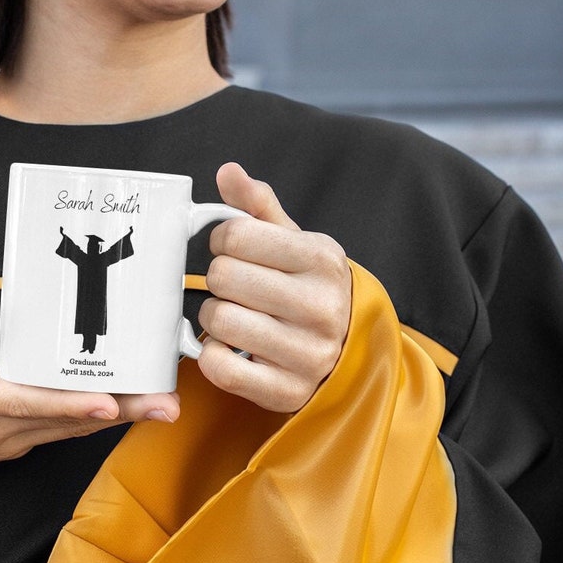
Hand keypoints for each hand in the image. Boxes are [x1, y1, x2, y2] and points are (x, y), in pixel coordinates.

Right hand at [0, 279, 180, 499]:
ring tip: (163, 404)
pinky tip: (122, 404)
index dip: (72, 406)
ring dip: (119, 416)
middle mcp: (0, 426)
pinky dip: (94, 418)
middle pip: (71, 421)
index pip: (31, 404)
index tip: (109, 404)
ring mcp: (9, 438)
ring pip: (73, 428)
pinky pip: (62, 430)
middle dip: (122, 411)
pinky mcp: (11, 440)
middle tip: (169, 404)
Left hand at [197, 164, 351, 413]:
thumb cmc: (310, 288)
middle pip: (223, 276)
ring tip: (233, 314)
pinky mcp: (287, 390)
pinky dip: (213, 355)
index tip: (231, 249)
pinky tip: (229, 347)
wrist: (350, 351)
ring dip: (214, 315)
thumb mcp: (296, 242)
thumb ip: (258, 207)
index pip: (237, 235)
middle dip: (218, 278)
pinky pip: (221, 368)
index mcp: (321, 260)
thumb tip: (228, 171)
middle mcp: (320, 306)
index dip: (222, 239)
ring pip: (219, 320)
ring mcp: (307, 353)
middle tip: (233, 286)